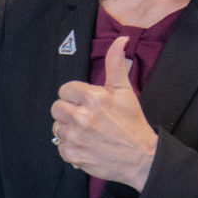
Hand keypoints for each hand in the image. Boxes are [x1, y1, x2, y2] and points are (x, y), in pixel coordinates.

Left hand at [51, 36, 157, 188]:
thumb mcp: (125, 91)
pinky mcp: (73, 155)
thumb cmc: (133, 124)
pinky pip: (60, 146)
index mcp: (93, 98)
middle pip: (56, 108)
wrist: (141, 158)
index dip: (75, 96)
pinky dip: (71, 147)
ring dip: (69, 129)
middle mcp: (82, 117)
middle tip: (86, 117)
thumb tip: (120, 40)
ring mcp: (76, 137)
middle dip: (69, 112)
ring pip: (57, 127)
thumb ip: (116, 64)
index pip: (65, 90)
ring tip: (88, 132)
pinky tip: (87, 145)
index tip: (86, 103)